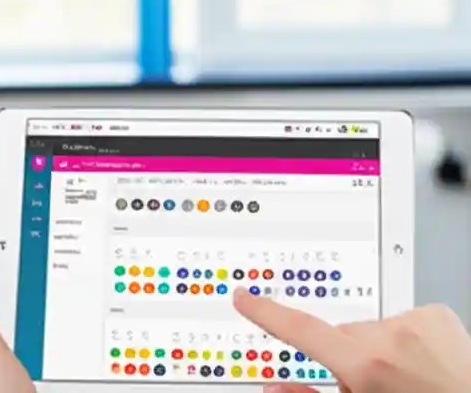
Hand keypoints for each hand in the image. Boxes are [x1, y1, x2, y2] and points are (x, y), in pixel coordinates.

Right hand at [234, 289, 470, 392]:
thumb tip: (275, 389)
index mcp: (366, 367)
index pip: (301, 331)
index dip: (266, 313)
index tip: (244, 298)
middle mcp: (389, 339)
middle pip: (341, 335)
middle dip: (345, 356)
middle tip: (369, 387)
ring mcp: (416, 325)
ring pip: (372, 329)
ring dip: (378, 349)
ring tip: (405, 380)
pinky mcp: (437, 317)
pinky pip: (403, 321)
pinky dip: (407, 340)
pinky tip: (423, 365)